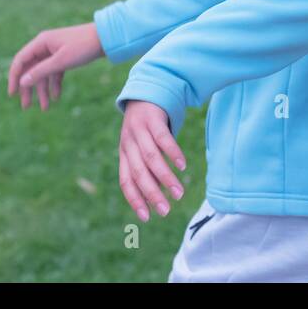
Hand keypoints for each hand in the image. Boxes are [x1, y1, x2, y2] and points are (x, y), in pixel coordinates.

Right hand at [7, 23, 103, 110]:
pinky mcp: (64, 56)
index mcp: (40, 43)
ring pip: (43, 73)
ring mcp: (54, 51)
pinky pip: (55, 73)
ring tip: (45, 108)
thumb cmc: (83, 47)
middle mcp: (45, 46)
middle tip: (26, 107)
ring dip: (43, 90)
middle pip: (31, 70)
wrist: (106, 38)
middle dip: (28, 89)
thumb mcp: (61, 61)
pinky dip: (55, 84)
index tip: (12, 94)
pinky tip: (56, 97)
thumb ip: (41, 72)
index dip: (14, 78)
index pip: (20, 61)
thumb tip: (22, 82)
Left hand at [118, 99, 186, 221]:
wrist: (145, 91)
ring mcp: (139, 131)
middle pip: (139, 173)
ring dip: (165, 178)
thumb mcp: (141, 147)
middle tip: (165, 211)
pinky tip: (182, 166)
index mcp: (124, 154)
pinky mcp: (153, 119)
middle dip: (152, 194)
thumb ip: (147, 168)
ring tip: (179, 193)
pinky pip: (162, 138)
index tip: (147, 217)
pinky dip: (172, 153)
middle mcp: (128, 144)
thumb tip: (158, 194)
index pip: (126, 181)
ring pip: (151, 159)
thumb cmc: (145, 128)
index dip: (135, 200)